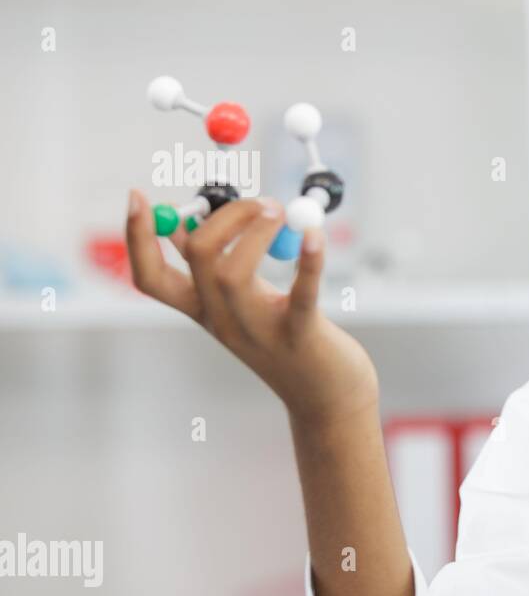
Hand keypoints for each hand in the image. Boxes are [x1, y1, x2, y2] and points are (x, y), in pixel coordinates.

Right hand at [125, 189, 378, 424]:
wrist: (325, 400)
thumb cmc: (285, 341)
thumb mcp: (241, 304)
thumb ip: (215, 268)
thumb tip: (184, 222)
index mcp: (203, 312)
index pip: (150, 278)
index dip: (136, 237)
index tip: (136, 195)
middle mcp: (223, 322)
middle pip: (199, 259)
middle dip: (223, 216)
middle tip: (263, 202)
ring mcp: (259, 331)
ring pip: (232, 275)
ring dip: (255, 231)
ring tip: (281, 211)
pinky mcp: (301, 335)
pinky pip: (301, 295)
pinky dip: (309, 262)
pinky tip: (315, 235)